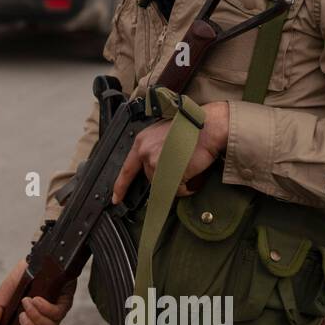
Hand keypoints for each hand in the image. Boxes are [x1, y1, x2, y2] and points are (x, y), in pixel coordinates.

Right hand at [0, 258, 76, 324]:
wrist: (35, 259)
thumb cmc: (22, 276)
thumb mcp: (5, 292)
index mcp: (31, 323)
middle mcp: (44, 321)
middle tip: (21, 317)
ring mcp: (55, 313)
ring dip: (36, 317)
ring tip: (27, 301)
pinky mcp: (64, 302)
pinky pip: (56, 313)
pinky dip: (44, 308)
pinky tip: (37, 298)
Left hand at [112, 100, 229, 203]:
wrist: (209, 126)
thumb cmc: (192, 129)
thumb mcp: (164, 136)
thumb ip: (155, 151)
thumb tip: (157, 169)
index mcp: (142, 142)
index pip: (127, 169)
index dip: (121, 186)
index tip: (116, 198)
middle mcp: (144, 152)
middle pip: (151, 178)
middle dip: (166, 177)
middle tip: (182, 165)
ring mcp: (155, 162)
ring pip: (164, 185)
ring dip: (178, 181)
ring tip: (190, 164)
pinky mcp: (168, 172)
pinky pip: (177, 190)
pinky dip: (187, 187)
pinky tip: (194, 172)